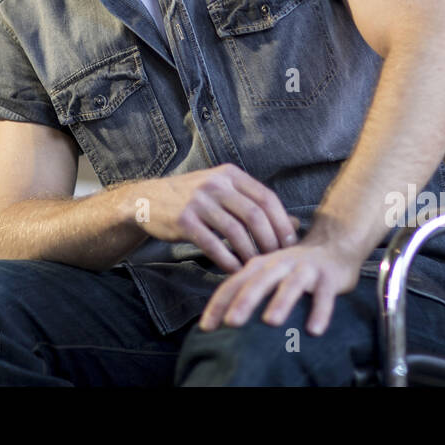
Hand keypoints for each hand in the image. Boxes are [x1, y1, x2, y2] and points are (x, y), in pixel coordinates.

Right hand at [133, 164, 300, 272]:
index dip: (282, 222)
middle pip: (255, 214)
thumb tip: (296, 224)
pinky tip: (235, 270)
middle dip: (270, 241)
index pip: (266, 197)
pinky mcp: (184, 220)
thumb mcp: (224, 192)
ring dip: (250, 253)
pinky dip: (227, 260)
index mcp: (230, 175)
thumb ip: (255, 204)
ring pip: (235, 231)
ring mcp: (199, 201)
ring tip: (256, 267)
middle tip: (276, 259)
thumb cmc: (194, 199)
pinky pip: (212, 244)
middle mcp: (216, 184)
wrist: (148, 199)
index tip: (291, 243)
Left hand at [198, 225, 364, 335]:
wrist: (333, 246)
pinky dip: (320, 312)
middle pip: (259, 282)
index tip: (205, 327)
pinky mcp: (328, 278)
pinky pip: (324, 296)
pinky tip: (314, 331)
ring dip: (281, 302)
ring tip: (271, 322)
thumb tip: (217, 320)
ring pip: (291, 285)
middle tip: (231, 323)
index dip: (219, 303)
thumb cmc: (292, 268)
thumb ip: (246, 290)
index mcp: (260, 265)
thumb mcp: (267, 274)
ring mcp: (305, 270)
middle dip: (244, 301)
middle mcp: (280, 264)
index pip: (234, 283)